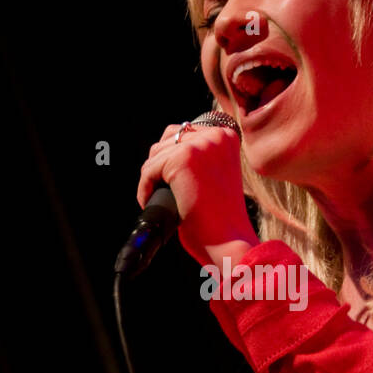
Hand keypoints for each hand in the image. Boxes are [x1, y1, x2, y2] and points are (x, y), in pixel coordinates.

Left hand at [137, 122, 258, 265]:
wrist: (229, 241)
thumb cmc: (221, 218)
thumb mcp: (214, 176)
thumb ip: (200, 157)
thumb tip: (164, 148)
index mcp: (226, 137)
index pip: (184, 132)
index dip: (170, 155)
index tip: (168, 179)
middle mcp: (216, 136)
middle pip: (167, 140)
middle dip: (159, 165)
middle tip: (161, 190)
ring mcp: (200, 146)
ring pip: (156, 154)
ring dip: (151, 177)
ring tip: (156, 198)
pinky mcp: (182, 159)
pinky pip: (148, 170)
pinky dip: (144, 188)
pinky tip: (150, 202)